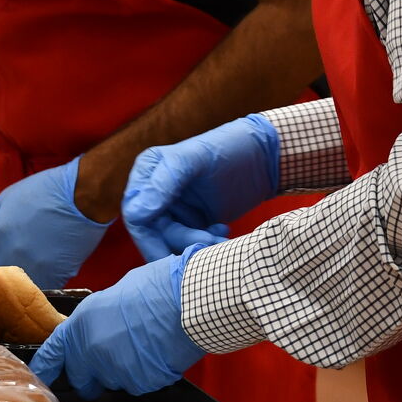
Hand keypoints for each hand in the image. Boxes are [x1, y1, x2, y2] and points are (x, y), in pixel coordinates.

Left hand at [0, 158, 110, 288]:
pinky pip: (39, 287)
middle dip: (3, 262)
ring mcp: (29, 270)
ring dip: (22, 274)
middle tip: (22, 247)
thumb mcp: (7, 197)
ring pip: (15, 284)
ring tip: (37, 255)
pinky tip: (51, 261)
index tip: (6, 237)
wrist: (82, 195)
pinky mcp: (52, 278)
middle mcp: (6, 257)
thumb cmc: (44, 190)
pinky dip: (43, 278)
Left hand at [31, 247, 206, 398]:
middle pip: (84, 380)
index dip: (46, 369)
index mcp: (81, 326)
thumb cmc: (156, 287)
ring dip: (124, 372)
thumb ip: (99, 319)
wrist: (186, 301)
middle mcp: (91, 353)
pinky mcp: (139, 384)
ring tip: (146, 346)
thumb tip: (102, 329)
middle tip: (116, 355)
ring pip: (114, 382)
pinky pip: (139, 384)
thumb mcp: (115, 294)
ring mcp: (115, 372)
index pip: (53, 355)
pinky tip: (159, 353)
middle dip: (95, 374)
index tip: (41, 378)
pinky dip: (146, 374)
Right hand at [121, 114, 279, 261]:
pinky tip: (223, 232)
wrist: (266, 158)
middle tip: (205, 246)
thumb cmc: (230, 147)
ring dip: (196, 245)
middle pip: (154, 235)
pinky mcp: (194, 222)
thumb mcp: (196, 159)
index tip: (169, 254)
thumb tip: (135, 214)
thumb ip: (165, 182)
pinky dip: (206, 245)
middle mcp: (156, 193)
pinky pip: (191, 245)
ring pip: (173, 243)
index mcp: (148, 173)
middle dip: (179, 244)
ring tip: (221, 237)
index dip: (148, 239)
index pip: (135, 215)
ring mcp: (175, 209)